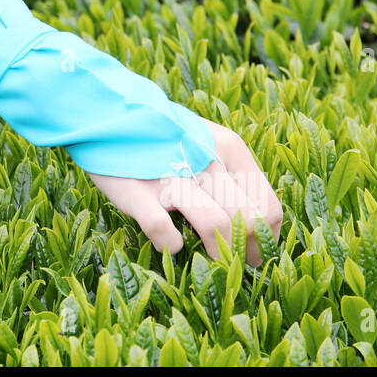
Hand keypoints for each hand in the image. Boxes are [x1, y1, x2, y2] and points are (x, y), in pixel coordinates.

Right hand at [87, 117, 282, 265]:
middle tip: (233, 264)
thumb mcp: (206, 141)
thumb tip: (256, 223)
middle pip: (249, 222)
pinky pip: (164, 231)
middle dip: (246, 254)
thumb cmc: (164, 135)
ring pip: (217, 226)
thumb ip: (231, 174)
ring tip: (209, 264)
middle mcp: (206, 161)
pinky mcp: (137, 193)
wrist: (107, 111)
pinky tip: (170, 245)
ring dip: (217, 255)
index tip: (253, 252)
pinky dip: (171, 246)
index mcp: (229, 149)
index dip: (266, 240)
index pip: (269, 208)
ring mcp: (171, 177)